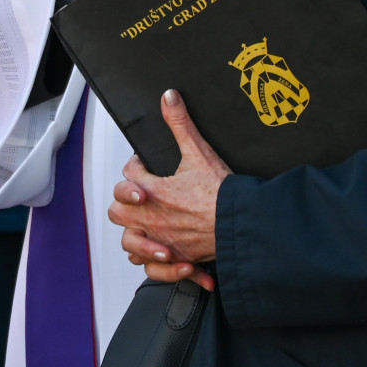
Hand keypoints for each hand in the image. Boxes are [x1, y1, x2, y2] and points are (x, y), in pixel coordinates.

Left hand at [108, 89, 231, 291]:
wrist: (248, 225)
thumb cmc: (224, 193)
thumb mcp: (199, 152)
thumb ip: (180, 124)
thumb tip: (168, 97)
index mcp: (153, 191)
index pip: (128, 175)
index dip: (136, 167)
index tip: (148, 165)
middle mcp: (152, 218)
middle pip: (118, 211)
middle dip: (127, 202)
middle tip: (143, 196)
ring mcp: (163, 241)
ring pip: (131, 243)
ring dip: (138, 236)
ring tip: (149, 227)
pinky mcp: (178, 260)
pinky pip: (154, 269)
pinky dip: (159, 266)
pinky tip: (167, 255)